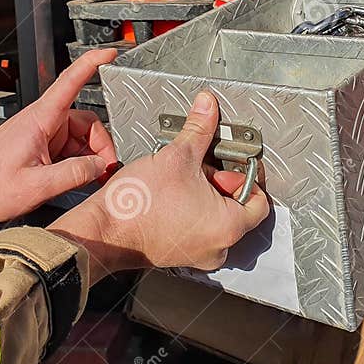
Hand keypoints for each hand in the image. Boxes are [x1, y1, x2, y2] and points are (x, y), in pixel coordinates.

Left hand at [0, 49, 118, 244]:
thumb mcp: (37, 186)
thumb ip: (74, 174)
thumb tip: (100, 166)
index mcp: (39, 119)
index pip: (70, 81)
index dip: (91, 63)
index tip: (109, 53)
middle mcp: (41, 121)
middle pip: (86, 121)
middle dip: (100, 145)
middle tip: (104, 169)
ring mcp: (40, 133)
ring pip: (79, 137)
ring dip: (89, 156)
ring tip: (89, 178)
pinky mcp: (39, 146)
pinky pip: (68, 148)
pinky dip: (78, 162)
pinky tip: (76, 178)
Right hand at [48, 91, 269, 284]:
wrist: (103, 230)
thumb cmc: (139, 205)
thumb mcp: (176, 156)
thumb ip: (199, 129)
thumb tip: (207, 107)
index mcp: (229, 226)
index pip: (260, 202)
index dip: (248, 177)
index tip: (234, 164)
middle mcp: (218, 247)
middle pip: (237, 210)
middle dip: (222, 183)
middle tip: (202, 167)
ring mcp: (197, 255)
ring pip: (215, 220)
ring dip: (205, 197)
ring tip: (184, 180)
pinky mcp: (178, 256)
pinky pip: (196, 230)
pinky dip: (191, 212)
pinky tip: (172, 194)